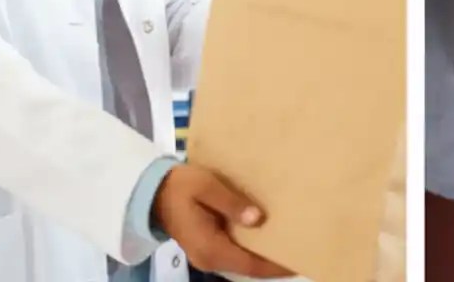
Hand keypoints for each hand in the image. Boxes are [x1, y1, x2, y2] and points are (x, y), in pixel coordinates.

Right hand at [152, 165, 294, 277]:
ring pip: (242, 262)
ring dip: (263, 256)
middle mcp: (210, 260)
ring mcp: (207, 257)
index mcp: (211, 248)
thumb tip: (258, 219)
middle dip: (274, 261)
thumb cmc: (181, 186)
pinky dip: (252, 249)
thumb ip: (232, 203)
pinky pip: (235, 254)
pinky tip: (266, 236)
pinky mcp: (207, 249)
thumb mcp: (207, 187)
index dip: (276, 265)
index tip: (299, 259)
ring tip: (289, 240)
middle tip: (301, 246)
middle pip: (249, 267)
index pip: (251, 265)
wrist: (152, 191)